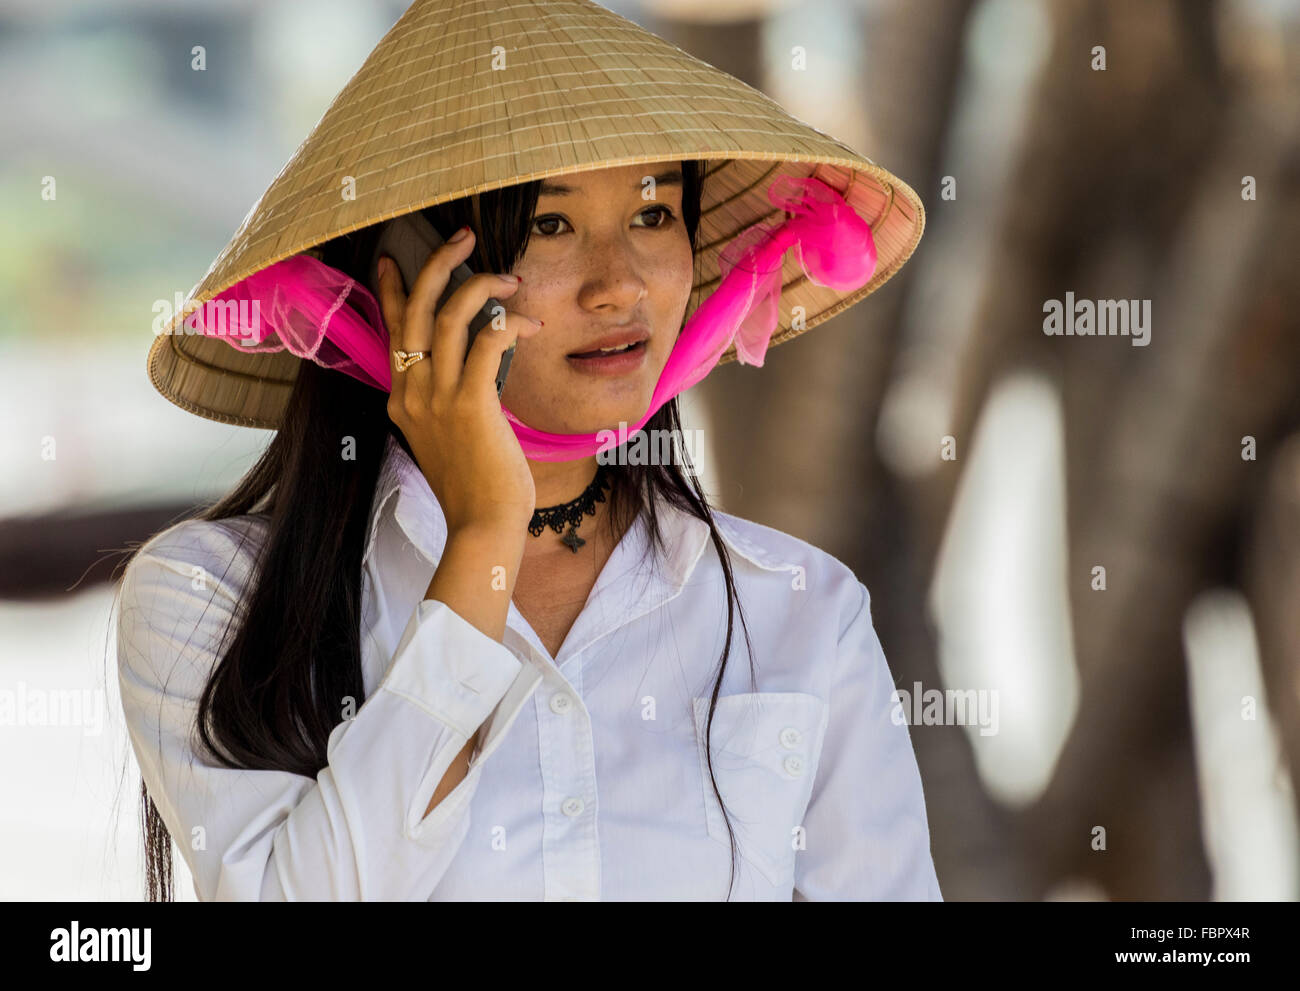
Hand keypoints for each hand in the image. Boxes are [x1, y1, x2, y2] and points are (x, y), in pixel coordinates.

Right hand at [377, 227, 541, 536]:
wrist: (481, 527)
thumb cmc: (474, 488)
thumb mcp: (446, 439)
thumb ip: (446, 404)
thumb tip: (470, 373)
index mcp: (402, 399)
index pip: (391, 329)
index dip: (392, 289)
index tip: (395, 258)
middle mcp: (412, 392)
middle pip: (414, 307)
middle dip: (438, 263)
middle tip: (464, 237)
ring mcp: (438, 397)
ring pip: (449, 314)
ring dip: (482, 284)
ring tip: (510, 276)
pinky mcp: (471, 404)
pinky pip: (487, 341)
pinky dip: (510, 323)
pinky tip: (531, 325)